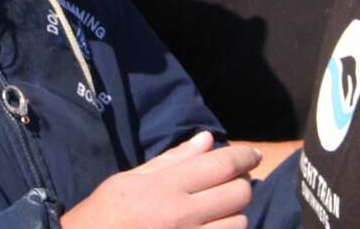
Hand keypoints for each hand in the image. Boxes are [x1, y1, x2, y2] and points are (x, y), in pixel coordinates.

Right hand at [61, 131, 259, 228]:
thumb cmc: (105, 213)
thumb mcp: (132, 179)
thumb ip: (173, 160)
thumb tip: (206, 140)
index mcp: (166, 187)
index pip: (221, 164)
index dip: (245, 156)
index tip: (253, 155)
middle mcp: (181, 214)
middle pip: (238, 193)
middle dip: (241, 185)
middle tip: (233, 184)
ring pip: (239, 224)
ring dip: (235, 216)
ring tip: (220, 212)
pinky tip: (213, 228)